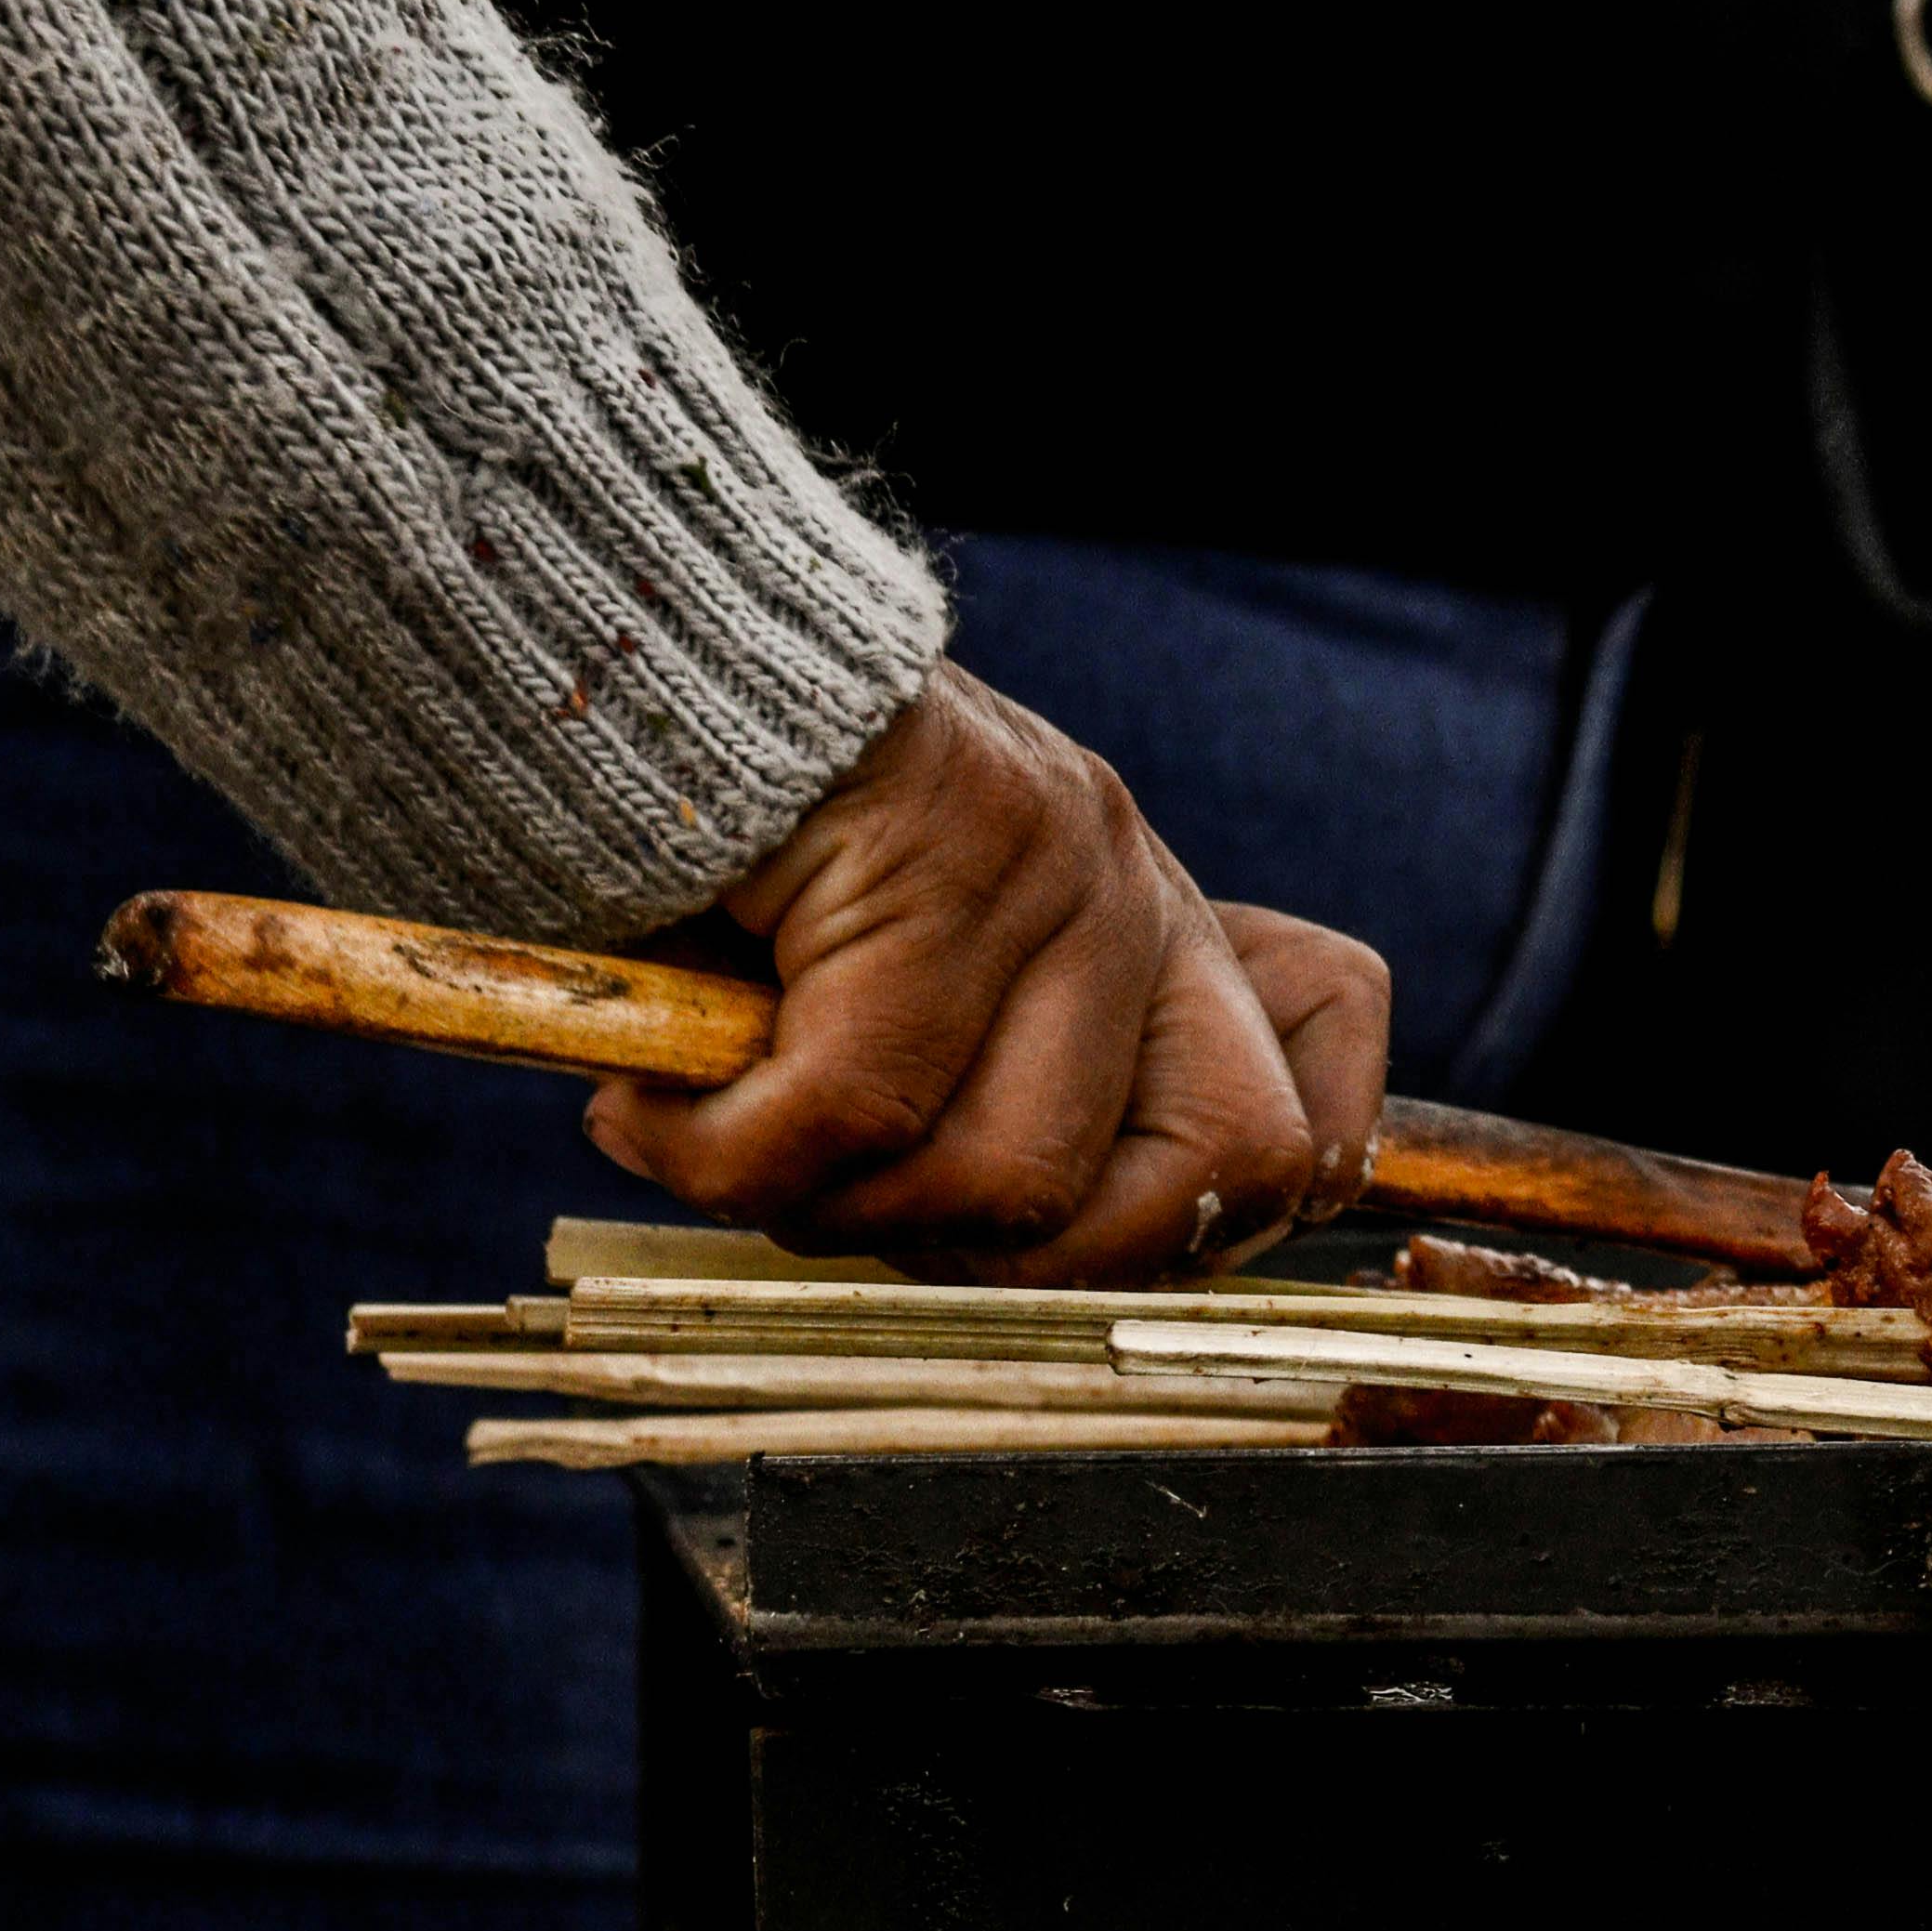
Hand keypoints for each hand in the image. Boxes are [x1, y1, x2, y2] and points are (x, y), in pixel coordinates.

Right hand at [585, 668, 1393, 1281]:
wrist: (617, 664)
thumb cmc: (731, 866)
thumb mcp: (893, 993)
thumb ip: (977, 1099)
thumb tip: (985, 1260)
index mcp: (1155, 935)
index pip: (1314, 1123)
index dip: (1209, 1229)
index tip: (1054, 1244)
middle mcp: (1136, 889)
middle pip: (1202, 1183)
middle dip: (1015, 1266)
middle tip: (856, 1215)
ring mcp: (1059, 859)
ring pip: (1005, 1174)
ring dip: (836, 1212)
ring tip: (724, 1148)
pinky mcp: (936, 842)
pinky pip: (846, 1107)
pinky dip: (721, 1157)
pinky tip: (644, 1116)